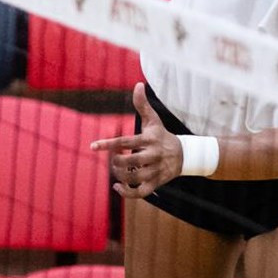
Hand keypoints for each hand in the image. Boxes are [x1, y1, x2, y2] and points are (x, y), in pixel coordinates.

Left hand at [91, 84, 182, 198]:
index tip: (93, 146)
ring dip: (120, 176)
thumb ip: (142, 104)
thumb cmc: (162, 136)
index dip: (108, 144)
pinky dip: (127, 193)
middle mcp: (152, 155)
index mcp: (148, 139)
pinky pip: (140, 193)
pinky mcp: (156, 183)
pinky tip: (118, 186)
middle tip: (113, 159)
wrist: (185, 155)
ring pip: (134, 178)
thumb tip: (138, 84)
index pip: (125, 141)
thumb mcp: (153, 120)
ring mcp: (155, 170)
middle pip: (129, 162)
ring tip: (116, 171)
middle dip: (116, 162)